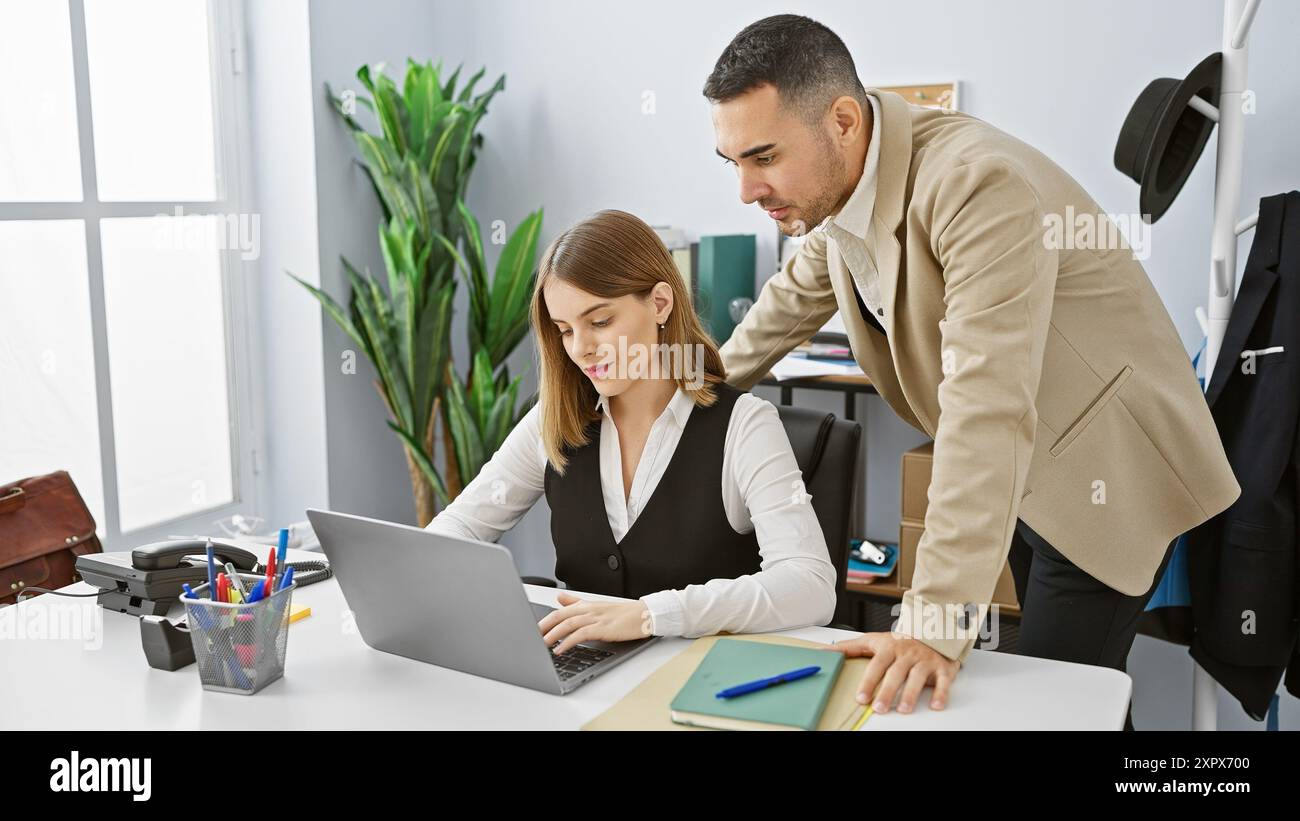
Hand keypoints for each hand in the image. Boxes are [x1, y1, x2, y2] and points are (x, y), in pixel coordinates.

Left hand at [537, 592, 652, 654]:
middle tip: (531, 638)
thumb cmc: (623, 613)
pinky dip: (568, 642)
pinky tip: (560, 649)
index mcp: (586, 604)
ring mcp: (596, 618)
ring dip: (552, 635)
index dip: (544, 621)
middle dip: (544, 627)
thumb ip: (576, 602)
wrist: (644, 615)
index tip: (533, 630)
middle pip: (560, 616)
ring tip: (541, 645)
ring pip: (568, 625)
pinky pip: (581, 635)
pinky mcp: (603, 628)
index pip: (560, 611)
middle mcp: (588, 609)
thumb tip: (559, 597)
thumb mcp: (596, 606)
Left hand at [827, 631, 960, 713]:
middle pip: (896, 673)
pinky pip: (944, 681)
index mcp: (890, 648)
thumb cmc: (899, 642)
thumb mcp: (873, 641)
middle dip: (887, 691)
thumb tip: (823, 651)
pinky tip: (937, 705)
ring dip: (911, 694)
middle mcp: (907, 654)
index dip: (868, 682)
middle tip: (878, 708)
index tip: (861, 698)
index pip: (877, 665)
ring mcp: (925, 661)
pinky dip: (942, 693)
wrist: (933, 631)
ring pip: (918, 677)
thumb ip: (849, 648)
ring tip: (903, 710)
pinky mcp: (943, 668)